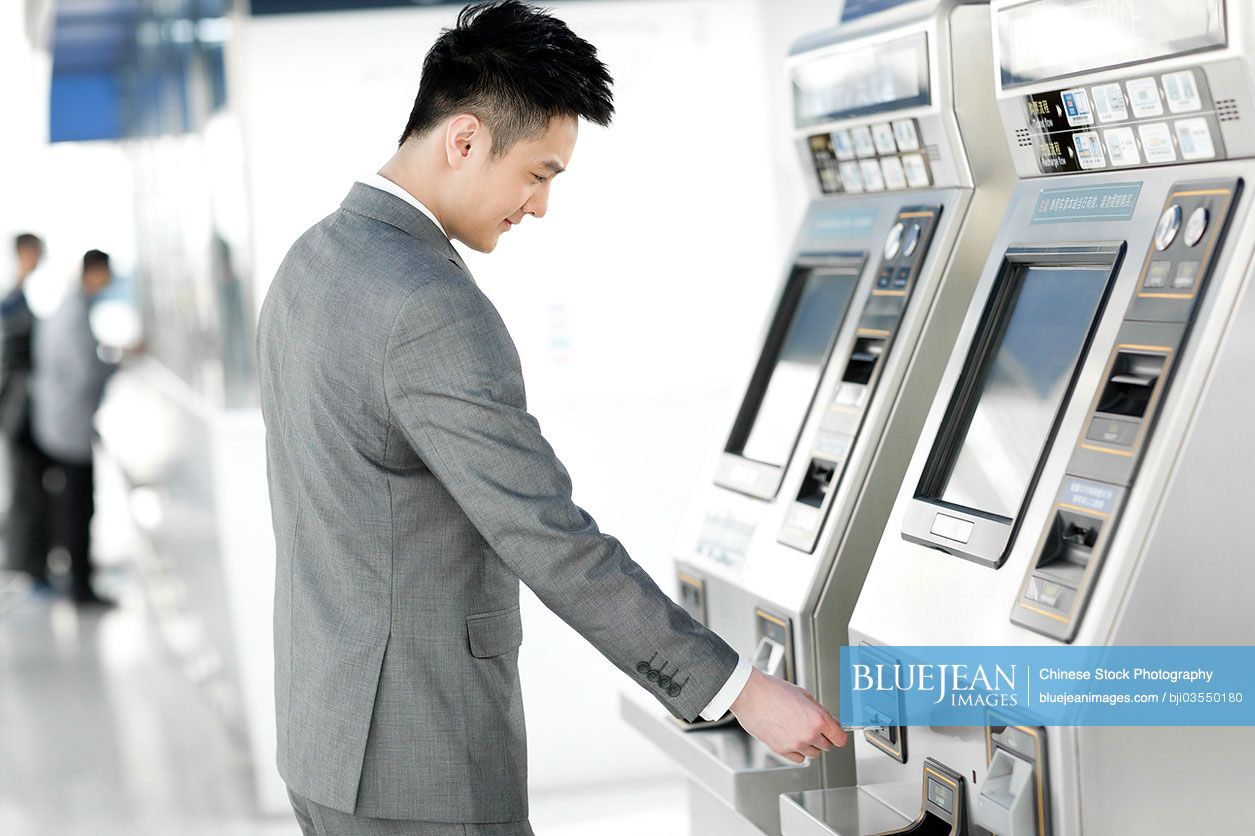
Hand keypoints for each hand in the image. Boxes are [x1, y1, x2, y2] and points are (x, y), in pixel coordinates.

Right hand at [729, 667, 847, 763]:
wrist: (750, 694)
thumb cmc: (773, 690)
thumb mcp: (804, 694)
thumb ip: (820, 711)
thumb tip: (830, 721)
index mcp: (817, 719)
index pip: (840, 739)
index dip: (838, 734)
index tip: (836, 733)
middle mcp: (808, 734)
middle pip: (828, 747)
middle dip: (824, 737)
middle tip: (814, 727)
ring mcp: (795, 744)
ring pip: (814, 754)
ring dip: (811, 745)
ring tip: (800, 730)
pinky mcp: (781, 750)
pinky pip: (799, 758)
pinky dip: (798, 751)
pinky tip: (792, 738)